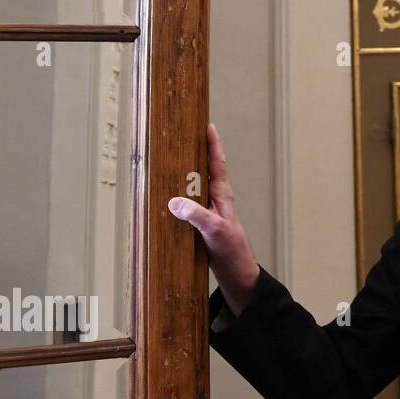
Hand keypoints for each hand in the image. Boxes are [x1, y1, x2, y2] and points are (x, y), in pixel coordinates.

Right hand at [169, 123, 260, 315]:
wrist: (236, 273)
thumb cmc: (231, 250)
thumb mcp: (214, 231)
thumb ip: (196, 216)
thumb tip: (174, 201)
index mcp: (222, 196)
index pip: (217, 164)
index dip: (213, 144)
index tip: (208, 125)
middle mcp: (215, 199)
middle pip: (204, 170)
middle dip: (195, 152)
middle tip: (181, 134)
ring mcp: (208, 210)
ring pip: (193, 186)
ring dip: (182, 172)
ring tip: (168, 157)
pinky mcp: (200, 222)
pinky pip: (186, 203)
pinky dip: (176, 195)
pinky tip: (163, 194)